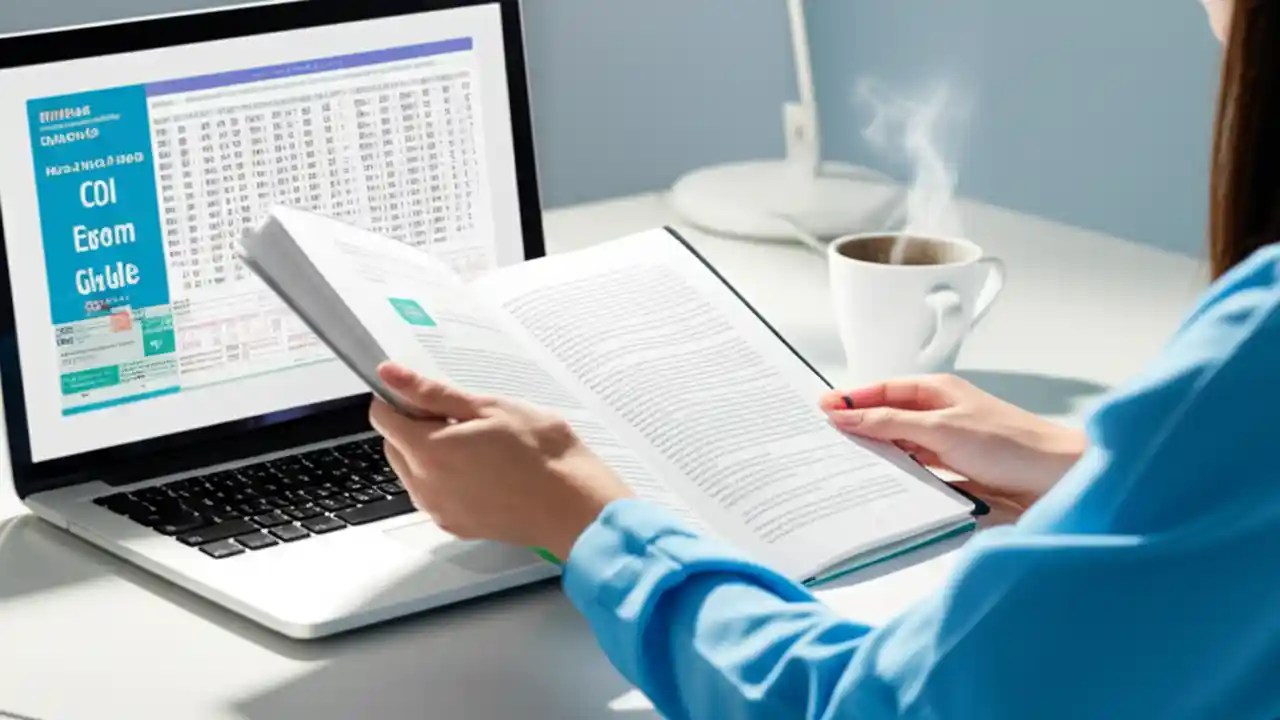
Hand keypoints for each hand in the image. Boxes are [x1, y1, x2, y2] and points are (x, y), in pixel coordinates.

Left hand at [369, 363, 632, 558]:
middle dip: (416, 427)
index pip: (383, 417)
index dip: (401, 399)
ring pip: (412, 471)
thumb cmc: (542, 454)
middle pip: (395, 445)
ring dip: (429, 454)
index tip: (428, 396)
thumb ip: (433, 393)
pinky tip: (482, 470)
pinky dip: (445, 479)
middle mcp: (424, 486)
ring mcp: (438, 510)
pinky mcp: (453, 525)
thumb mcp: (489, 408)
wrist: (573, 504)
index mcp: (429, 451)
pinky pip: (432, 494)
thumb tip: (391, 374)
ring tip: (478, 446)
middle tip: (463, 419)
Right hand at [821, 375, 1086, 509]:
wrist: (1059, 481)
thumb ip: (890, 423)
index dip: (850, 399)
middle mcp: (940, 417)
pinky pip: (915, 476)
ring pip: (899, 450)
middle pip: (887, 421)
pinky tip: (880, 490)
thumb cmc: (1012, 444)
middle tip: (822, 444)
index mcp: (938, 392)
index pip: (883, 391)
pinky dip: (897, 481)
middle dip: (857, 430)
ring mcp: (947, 447)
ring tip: (842, 469)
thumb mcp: (941, 428)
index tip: (818, 411)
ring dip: (877, 458)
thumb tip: (844, 414)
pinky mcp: (955, 477)